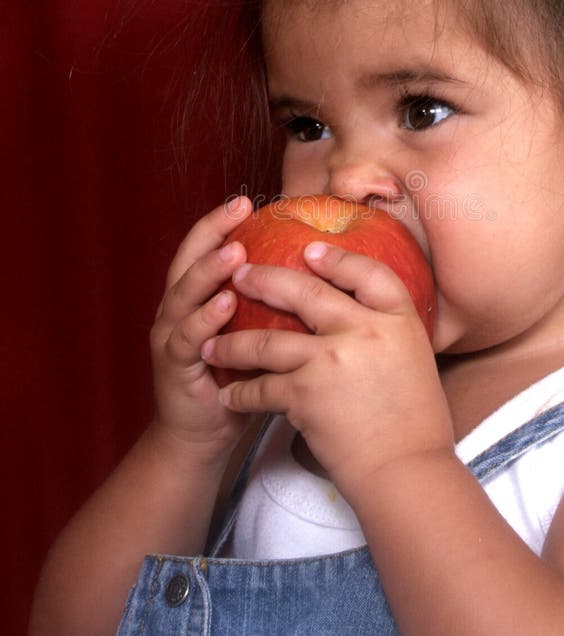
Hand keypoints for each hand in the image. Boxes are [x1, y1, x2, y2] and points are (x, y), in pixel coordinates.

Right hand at [149, 195, 254, 464]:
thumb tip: (320, 274)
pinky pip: (188, 338)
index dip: (222, 222)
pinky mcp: (173, 366)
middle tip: (239, 209)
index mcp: (198, 296)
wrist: (203, 435)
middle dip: (213, 232)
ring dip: (209, 271)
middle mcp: (178, 308)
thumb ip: (271, 303)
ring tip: (235, 252)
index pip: (207, 248)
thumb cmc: (237, 378)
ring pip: (184, 294)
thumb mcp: (256, 332)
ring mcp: (171, 335)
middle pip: (189, 259)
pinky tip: (226, 305)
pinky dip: (205, 319)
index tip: (249, 200)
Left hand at [201, 241, 454, 497]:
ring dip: (234, 343)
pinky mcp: (306, 393)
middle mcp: (365, 329)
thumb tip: (358, 312)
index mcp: (398, 317)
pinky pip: (262, 386)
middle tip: (238, 274)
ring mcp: (332, 359)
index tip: (309, 250)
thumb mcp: (413, 358)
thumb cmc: (414, 422)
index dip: (337, 258)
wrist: (407, 472)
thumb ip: (385, 330)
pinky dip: (242, 391)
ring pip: (268, 340)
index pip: (368, 271)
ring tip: (212, 344)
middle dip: (264, 280)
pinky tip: (230, 394)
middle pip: (306, 291)